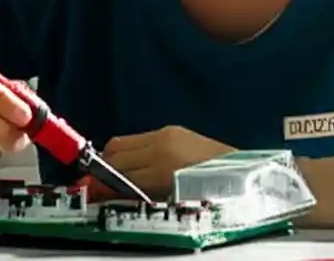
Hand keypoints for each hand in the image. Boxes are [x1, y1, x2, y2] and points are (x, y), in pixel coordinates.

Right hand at [99, 125, 235, 198]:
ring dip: (111, 159)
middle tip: (91, 186)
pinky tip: (131, 166)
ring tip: (109, 177)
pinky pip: (138, 139)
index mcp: (163, 168)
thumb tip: (103, 194)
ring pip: (122, 143)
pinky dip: (128, 152)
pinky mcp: (173, 129)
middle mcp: (163, 145)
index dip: (98, 184)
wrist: (246, 176)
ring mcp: (168, 134)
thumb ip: (136, 197)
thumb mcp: (171, 203)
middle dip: (99, 170)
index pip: (118, 174)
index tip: (86, 192)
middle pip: (114, 154)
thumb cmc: (212, 196)